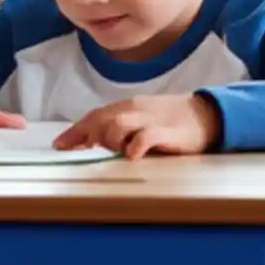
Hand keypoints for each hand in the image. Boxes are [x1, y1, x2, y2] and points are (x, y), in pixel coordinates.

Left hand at [53, 93, 221, 160]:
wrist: (205, 114)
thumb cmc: (168, 121)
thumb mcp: (139, 121)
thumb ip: (116, 129)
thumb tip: (88, 143)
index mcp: (125, 107)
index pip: (94, 116)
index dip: (74, 131)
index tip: (58, 146)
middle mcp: (134, 110)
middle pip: (101, 119)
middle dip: (86, 136)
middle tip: (82, 153)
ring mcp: (151, 120)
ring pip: (118, 124)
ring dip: (110, 140)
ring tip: (114, 152)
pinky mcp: (168, 133)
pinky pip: (146, 137)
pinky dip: (135, 146)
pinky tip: (131, 156)